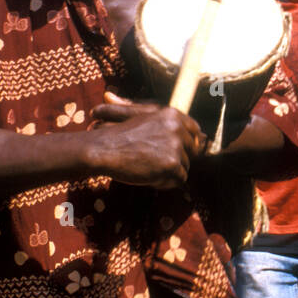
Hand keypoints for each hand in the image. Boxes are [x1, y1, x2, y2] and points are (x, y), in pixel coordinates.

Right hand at [88, 92, 205, 188]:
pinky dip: (166, 182)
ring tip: (148, 168)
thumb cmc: (117, 135)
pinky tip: (149, 177)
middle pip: (191, 150)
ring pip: (185, 166)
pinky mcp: (172, 164)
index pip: (195, 130)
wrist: (102, 149)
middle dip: (176, 159)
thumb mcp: (140, 116)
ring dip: (169, 172)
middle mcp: (178, 128)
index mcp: (172, 114)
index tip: (176, 151)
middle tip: (156, 162)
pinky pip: (179, 180)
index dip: (187, 143)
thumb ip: (160, 118)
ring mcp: (176, 146)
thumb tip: (177, 121)